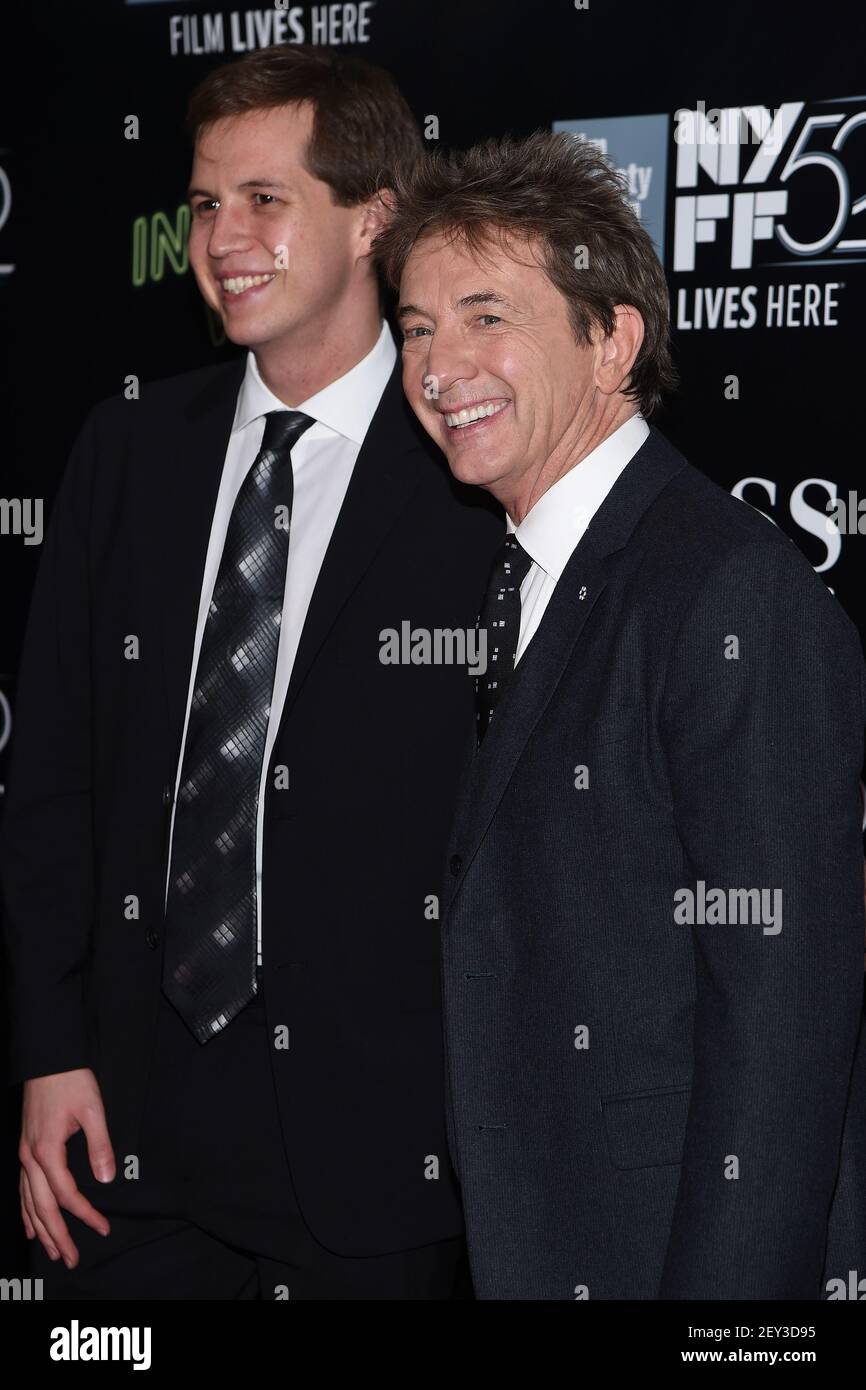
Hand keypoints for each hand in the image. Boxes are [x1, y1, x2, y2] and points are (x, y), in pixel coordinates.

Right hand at [19, 1069, 115, 1268]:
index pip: (66, 1195)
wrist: (49, 1059)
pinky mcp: (26, 1149)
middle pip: (41, 1207)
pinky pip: (23, 1188)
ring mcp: (25, 1154)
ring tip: (53, 1251)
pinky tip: (30, 1224)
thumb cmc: (71, 1082)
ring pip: (27, 1202)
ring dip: (40, 1229)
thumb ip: (100, 1146)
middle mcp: (31, 1158)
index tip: (102, 1228)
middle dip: (58, 1235)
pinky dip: (25, 1210)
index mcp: (47, 1151)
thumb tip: (107, 1179)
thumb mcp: (93, 1110)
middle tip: (71, 1259)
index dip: (84, 1214)